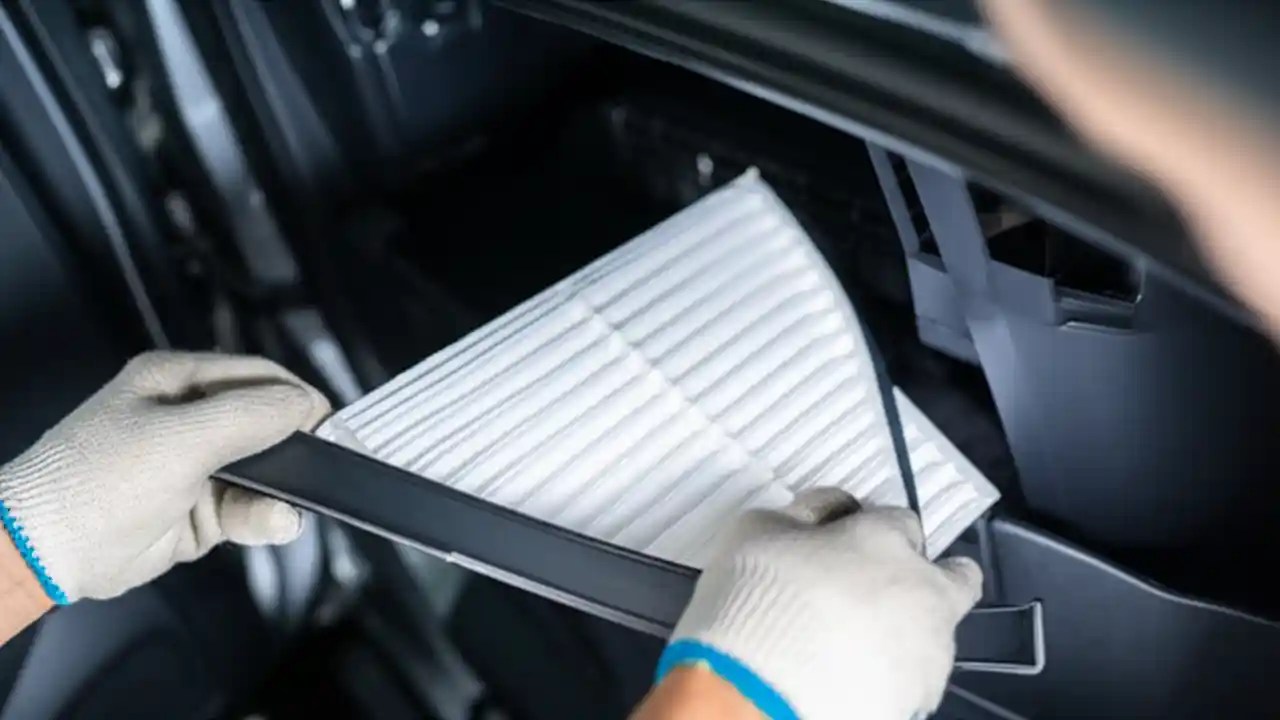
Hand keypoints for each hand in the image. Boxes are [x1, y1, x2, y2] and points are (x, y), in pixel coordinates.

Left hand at [0, 351, 329, 602]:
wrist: (46, 552)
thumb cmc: (99, 482)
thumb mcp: (182, 438)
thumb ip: (251, 416)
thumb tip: (306, 405)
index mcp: (176, 380)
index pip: (258, 376)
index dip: (296, 398)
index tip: (328, 425)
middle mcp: (186, 419)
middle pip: (266, 426)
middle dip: (291, 452)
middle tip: (314, 472)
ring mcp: (192, 468)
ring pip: (263, 474)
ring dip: (279, 492)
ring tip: (280, 509)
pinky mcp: (195, 511)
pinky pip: (248, 510)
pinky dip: (262, 519)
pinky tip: (268, 524)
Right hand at [661, 488, 981, 719]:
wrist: (759, 693)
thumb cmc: (755, 600)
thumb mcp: (757, 528)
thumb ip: (805, 512)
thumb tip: (829, 509)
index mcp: (886, 541)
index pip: (901, 520)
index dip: (874, 532)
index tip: (848, 547)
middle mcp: (924, 592)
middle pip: (958, 578)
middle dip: (933, 580)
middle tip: (885, 595)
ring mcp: (930, 654)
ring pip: (938, 634)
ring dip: (908, 631)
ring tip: (854, 646)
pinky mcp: (921, 703)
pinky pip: (915, 681)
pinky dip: (893, 675)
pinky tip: (852, 678)